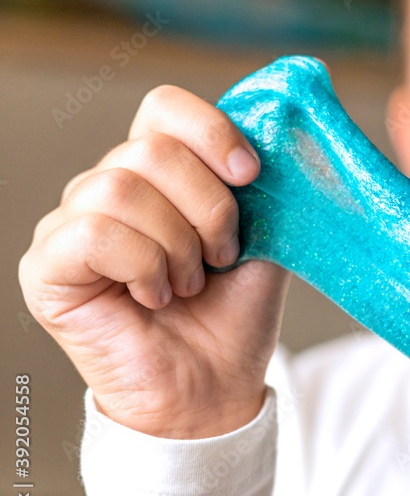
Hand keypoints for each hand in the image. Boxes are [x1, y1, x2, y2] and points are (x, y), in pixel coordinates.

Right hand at [18, 85, 290, 438]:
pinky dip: (142, 264)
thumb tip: (277, 133)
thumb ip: (263, 187)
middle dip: (207, 207)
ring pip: (122, 187)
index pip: (163, 108)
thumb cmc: (233, 316)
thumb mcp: (265, 239)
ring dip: (177, 244)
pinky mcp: (47, 268)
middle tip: (222, 254)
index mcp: (157, 175)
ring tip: (189, 284)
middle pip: (151, 149)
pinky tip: (154, 296)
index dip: (210, 131)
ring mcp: (70, 226)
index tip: (250, 174)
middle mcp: (106, 189)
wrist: (214, 388)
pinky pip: (93, 232)